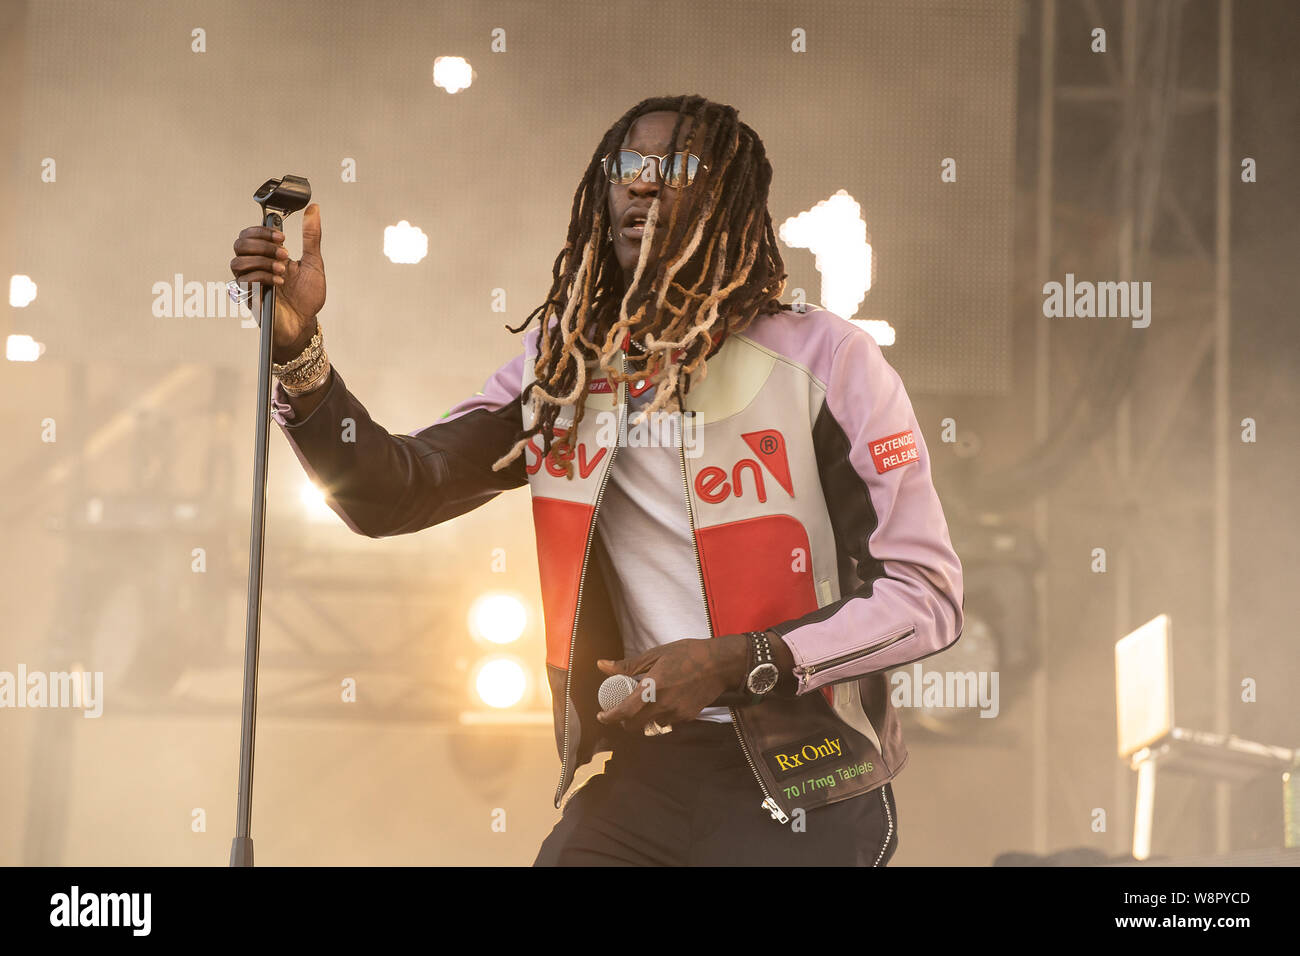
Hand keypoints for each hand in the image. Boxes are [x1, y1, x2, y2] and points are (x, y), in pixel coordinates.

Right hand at [229, 203, 325, 359]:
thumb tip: (314, 209)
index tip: (282, 236)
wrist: (306, 323)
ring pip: (237, 261)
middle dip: (262, 244)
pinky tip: (279, 283)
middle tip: (284, 253)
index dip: (261, 230)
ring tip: (283, 270)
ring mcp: (249, 282)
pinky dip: (263, 278)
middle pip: (239, 243)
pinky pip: (243, 281)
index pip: (250, 233)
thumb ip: (311, 236)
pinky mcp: (248, 298)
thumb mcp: (313, 262)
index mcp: (267, 255)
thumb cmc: (307, 296)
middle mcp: (254, 266)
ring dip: (262, 261)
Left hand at [596, 634, 749, 732]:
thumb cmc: (687, 654)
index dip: (610, 717)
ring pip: (652, 725)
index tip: (602, 716)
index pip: (625, 711)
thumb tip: (602, 665)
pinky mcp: (687, 716)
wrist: (719, 663)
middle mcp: (663, 704)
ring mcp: (676, 713)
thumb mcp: (655, 654)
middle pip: (635, 725)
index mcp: (653, 687)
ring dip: (644, 718)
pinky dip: (661, 715)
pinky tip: (665, 700)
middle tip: (623, 710)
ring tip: (646, 702)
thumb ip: (628, 665)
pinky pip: (668, 721)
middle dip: (625, 721)